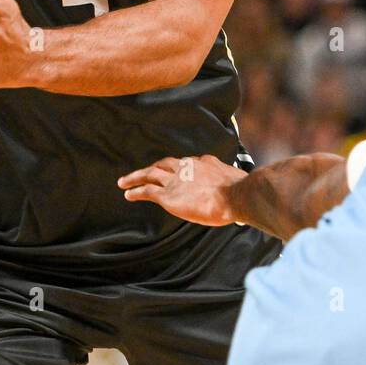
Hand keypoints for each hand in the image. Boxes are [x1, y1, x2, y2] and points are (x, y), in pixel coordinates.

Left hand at [117, 154, 244, 226]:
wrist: (235, 195)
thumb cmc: (241, 194)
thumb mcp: (238, 184)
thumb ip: (233, 188)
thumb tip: (242, 201)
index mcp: (205, 163)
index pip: (190, 163)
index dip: (183, 169)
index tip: (179, 175)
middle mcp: (187, 167)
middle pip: (165, 164)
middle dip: (154, 167)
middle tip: (144, 172)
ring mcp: (176, 180)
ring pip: (150, 174)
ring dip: (136, 177)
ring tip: (124, 181)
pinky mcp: (168, 195)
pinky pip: (147, 191)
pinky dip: (136, 191)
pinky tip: (127, 194)